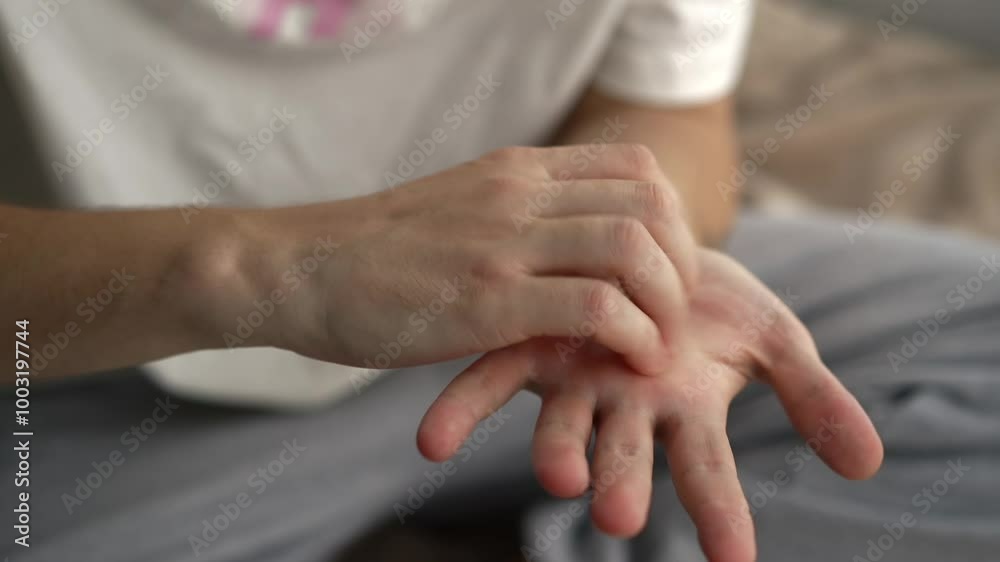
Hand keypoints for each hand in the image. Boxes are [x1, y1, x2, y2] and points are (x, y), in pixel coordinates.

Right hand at [238, 145, 697, 373]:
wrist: (298, 268)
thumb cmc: (375, 252)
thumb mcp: (458, 208)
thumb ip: (518, 216)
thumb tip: (570, 247)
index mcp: (517, 170)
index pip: (636, 167)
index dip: (673, 221)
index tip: (664, 269)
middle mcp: (519, 194)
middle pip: (650, 205)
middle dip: (683, 264)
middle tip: (673, 313)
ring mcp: (503, 243)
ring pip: (632, 249)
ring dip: (665, 302)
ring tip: (656, 343)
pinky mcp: (486, 301)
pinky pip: (594, 307)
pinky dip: (631, 336)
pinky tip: (628, 360)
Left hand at [417, 248, 883, 561]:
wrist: (653, 249)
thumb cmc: (715, 307)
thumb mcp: (774, 340)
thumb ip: (814, 399)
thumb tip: (870, 465)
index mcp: (683, 405)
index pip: (709, 466)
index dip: (722, 511)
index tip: (735, 559)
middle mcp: (625, 404)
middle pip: (626, 451)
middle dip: (625, 482)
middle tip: (620, 516)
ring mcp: (574, 378)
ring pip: (561, 423)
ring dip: (554, 452)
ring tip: (550, 477)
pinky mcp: (529, 345)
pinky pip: (490, 377)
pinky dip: (463, 411)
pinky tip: (430, 441)